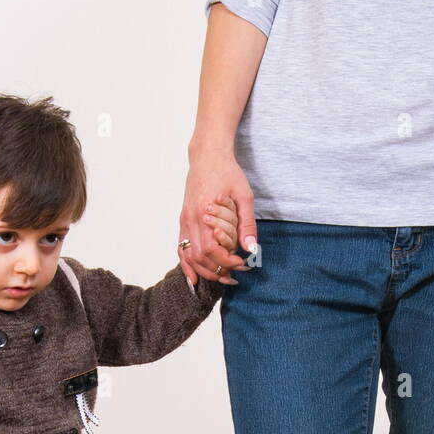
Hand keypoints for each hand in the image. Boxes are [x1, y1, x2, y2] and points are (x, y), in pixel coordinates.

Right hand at [179, 147, 254, 287]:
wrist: (208, 156)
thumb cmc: (228, 173)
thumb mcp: (244, 195)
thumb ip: (247, 224)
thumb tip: (252, 248)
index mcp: (205, 212)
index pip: (213, 249)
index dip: (227, 261)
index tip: (242, 263)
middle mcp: (191, 219)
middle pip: (200, 257)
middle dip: (218, 270)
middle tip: (235, 274)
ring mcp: (185, 220)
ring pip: (189, 256)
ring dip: (205, 271)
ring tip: (221, 277)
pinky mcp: (183, 220)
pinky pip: (181, 248)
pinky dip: (187, 265)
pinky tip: (194, 277)